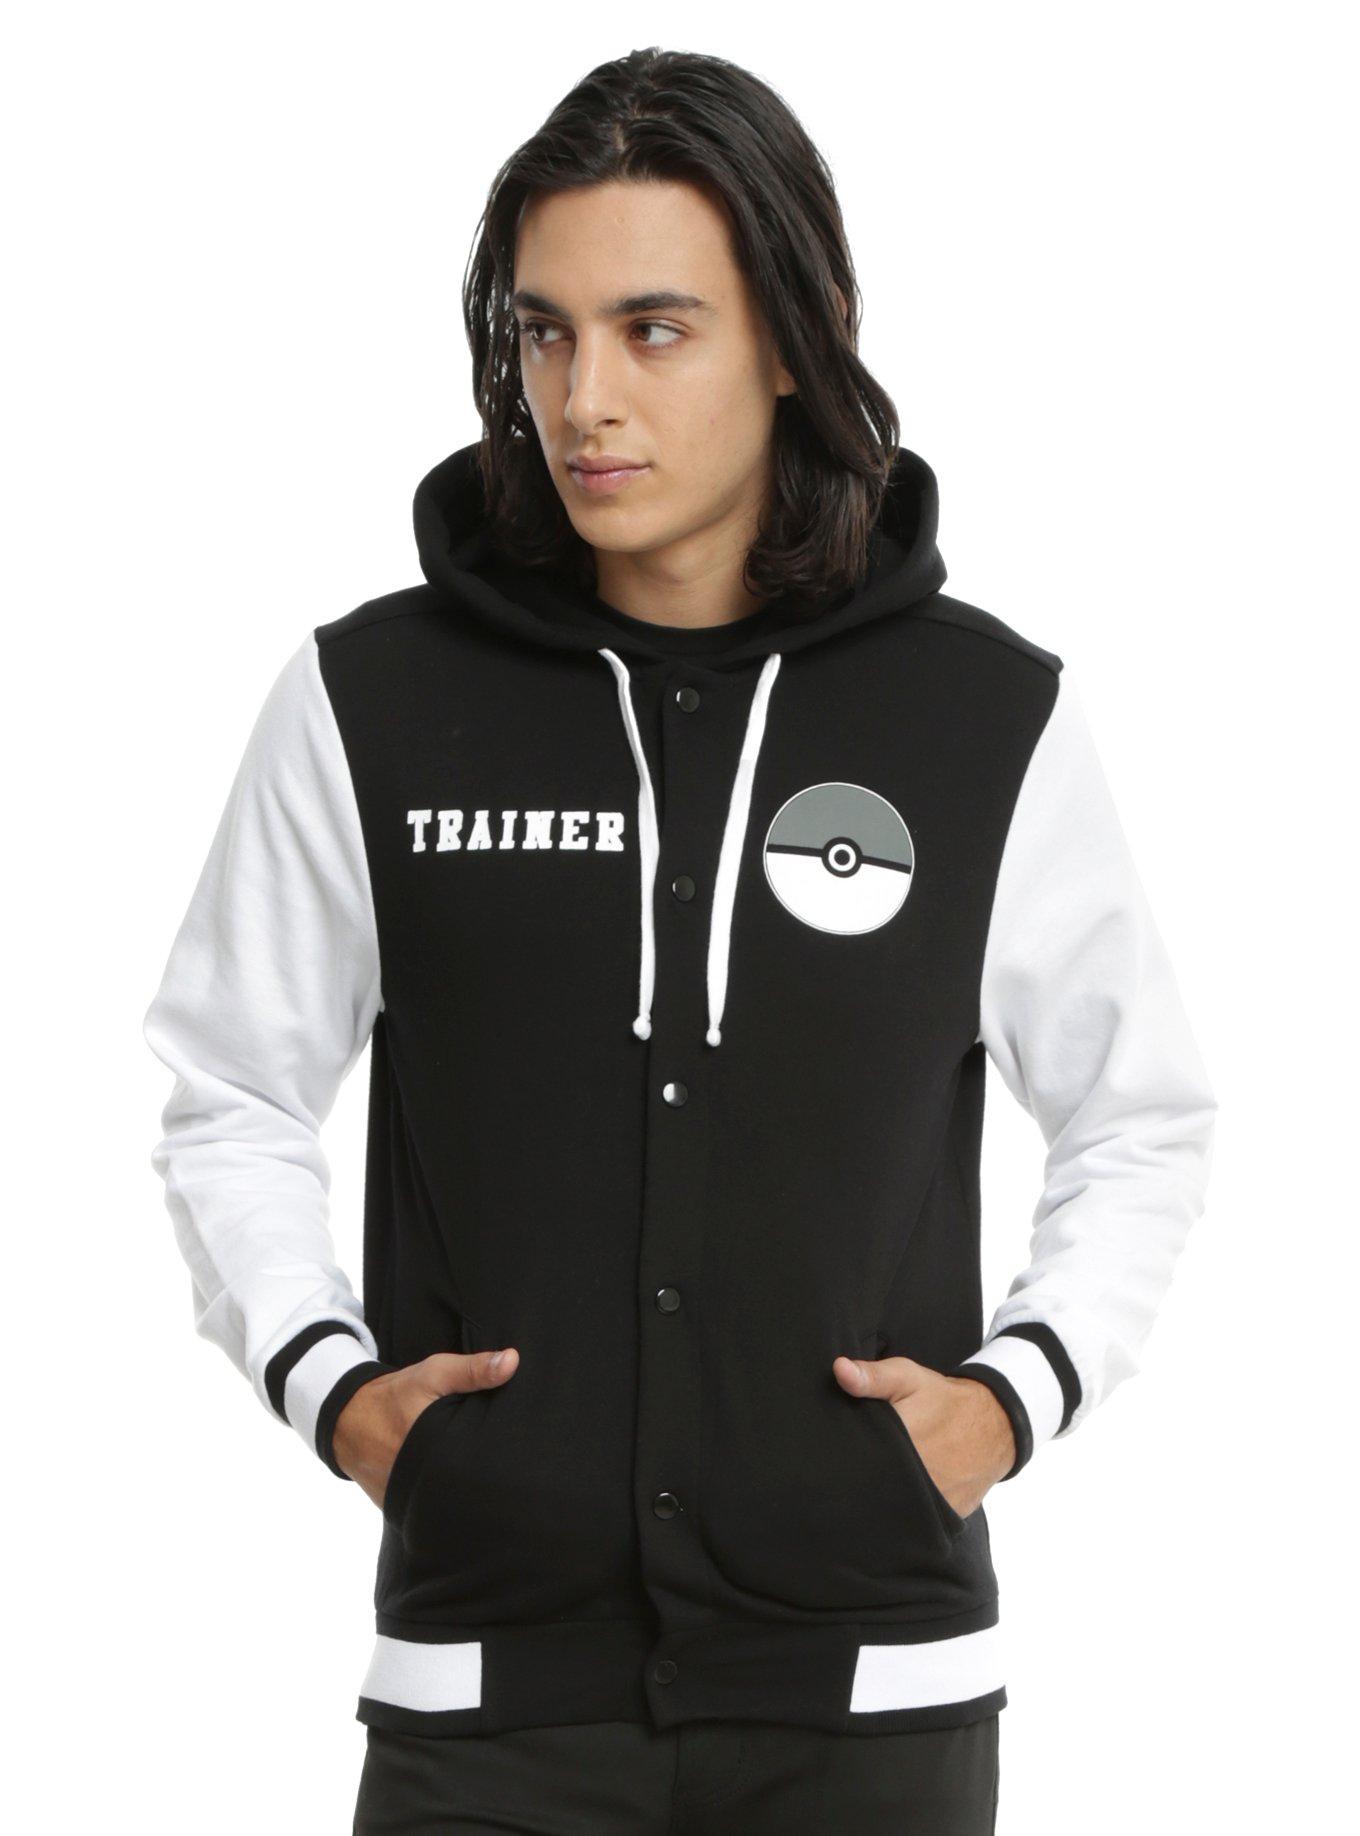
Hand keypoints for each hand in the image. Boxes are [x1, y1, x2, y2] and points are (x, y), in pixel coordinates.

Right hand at [333, 1347, 519, 1508]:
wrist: (347, 1419)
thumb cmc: (395, 1394)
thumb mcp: (433, 1374)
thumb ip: (473, 1370)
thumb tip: (513, 1361)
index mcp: (432, 1450)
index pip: (476, 1469)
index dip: (497, 1466)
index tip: (514, 1460)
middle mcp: (418, 1481)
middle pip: (464, 1490)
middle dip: (481, 1483)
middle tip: (505, 1476)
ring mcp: (405, 1499)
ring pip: (446, 1503)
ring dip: (460, 1495)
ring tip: (484, 1489)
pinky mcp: (397, 1508)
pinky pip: (426, 1508)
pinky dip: (439, 1500)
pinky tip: (455, 1493)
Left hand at [833, 1351, 1014, 1518]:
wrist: (993, 1424)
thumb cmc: (941, 1399)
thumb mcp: (906, 1377)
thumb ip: (872, 1377)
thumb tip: (839, 1369)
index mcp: (902, 1442)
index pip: (856, 1461)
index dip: (842, 1459)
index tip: (834, 1455)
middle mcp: (917, 1477)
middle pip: (871, 1488)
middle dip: (858, 1480)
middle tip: (855, 1467)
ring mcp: (933, 1501)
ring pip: (891, 1509)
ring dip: (881, 1499)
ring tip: (874, 1483)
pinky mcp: (945, 1517)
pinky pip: (913, 1521)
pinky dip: (902, 1512)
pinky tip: (896, 1497)